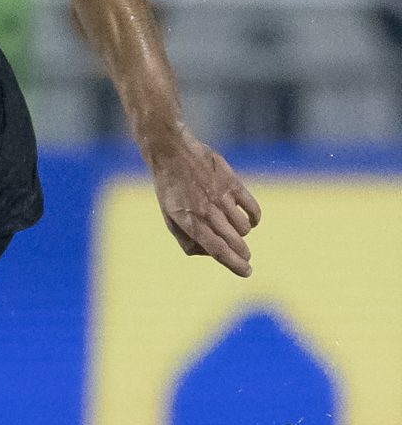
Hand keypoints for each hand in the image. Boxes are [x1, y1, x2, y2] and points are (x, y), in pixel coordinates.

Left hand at [146, 127, 261, 275]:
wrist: (171, 152)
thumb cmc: (170, 188)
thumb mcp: (169, 216)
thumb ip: (186, 237)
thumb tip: (208, 254)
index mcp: (189, 221)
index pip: (217, 249)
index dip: (233, 264)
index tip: (246, 272)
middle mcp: (206, 211)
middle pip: (234, 242)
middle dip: (242, 255)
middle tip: (245, 258)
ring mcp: (221, 196)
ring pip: (243, 227)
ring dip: (243, 235)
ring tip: (236, 232)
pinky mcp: (232, 183)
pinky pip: (252, 207)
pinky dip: (255, 218)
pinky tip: (250, 220)